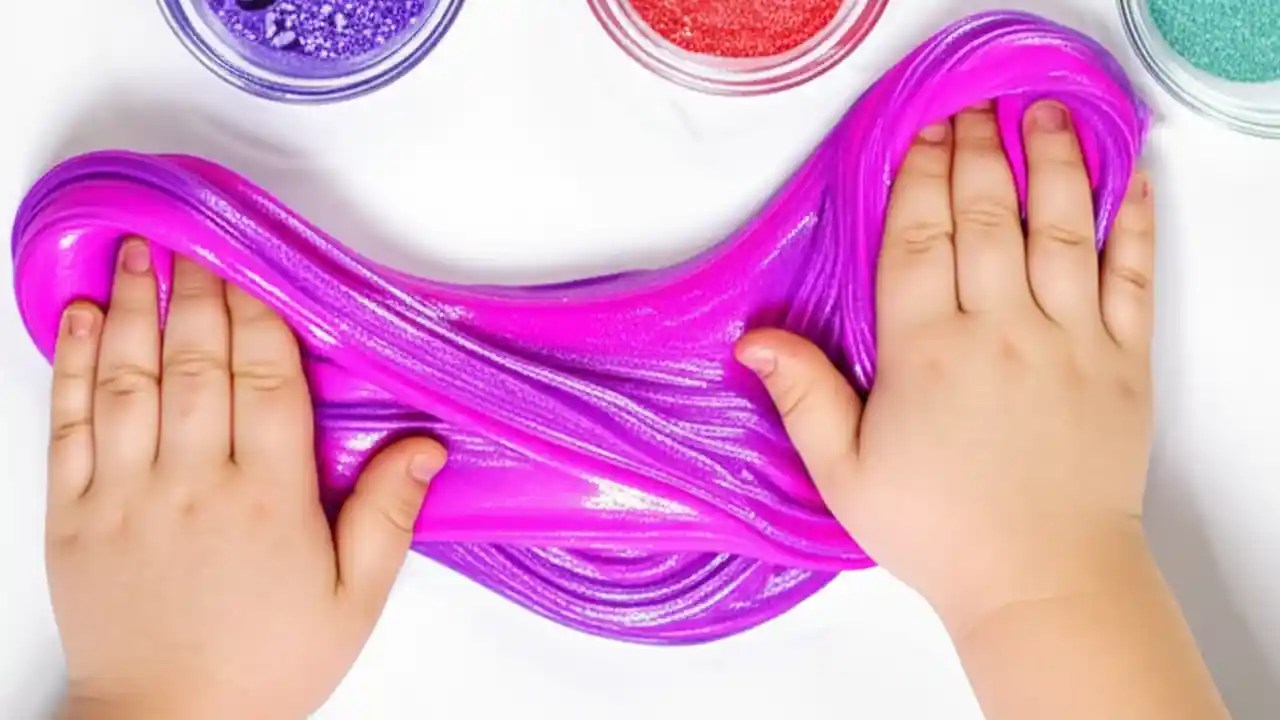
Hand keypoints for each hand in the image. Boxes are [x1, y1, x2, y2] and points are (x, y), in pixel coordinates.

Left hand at [46, 243, 445, 718]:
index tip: (253, 270)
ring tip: (140, 253)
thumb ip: (387, 516)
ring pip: (129, 379)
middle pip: (197, 363)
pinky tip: (83, 319)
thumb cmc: (267, 664)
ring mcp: (126, 496)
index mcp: (269, 500)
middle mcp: (194, 484)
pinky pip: (69, 424)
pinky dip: (73, 365)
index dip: (259, 316)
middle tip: (196, 240)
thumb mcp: (353, 600)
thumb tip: (425, 445)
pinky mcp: (74, 516)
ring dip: (136, 308)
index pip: (267, 381)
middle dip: (197, 292)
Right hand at [737, 100, 1155, 629]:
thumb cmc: (940, 532)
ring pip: (1060, 227)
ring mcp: (1069, 340)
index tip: (922, 134)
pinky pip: (1132, 275)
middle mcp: (1000, 330)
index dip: (919, 176)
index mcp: (927, 352)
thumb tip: (752, 341)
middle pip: (986, 215)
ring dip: (1051, 161)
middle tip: (972, 109)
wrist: (1043, 580)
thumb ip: (804, 398)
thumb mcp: (846, 474)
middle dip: (978, 151)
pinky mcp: (1123, 361)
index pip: (918, 237)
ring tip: (1043, 113)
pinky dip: (1132, 221)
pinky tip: (1125, 180)